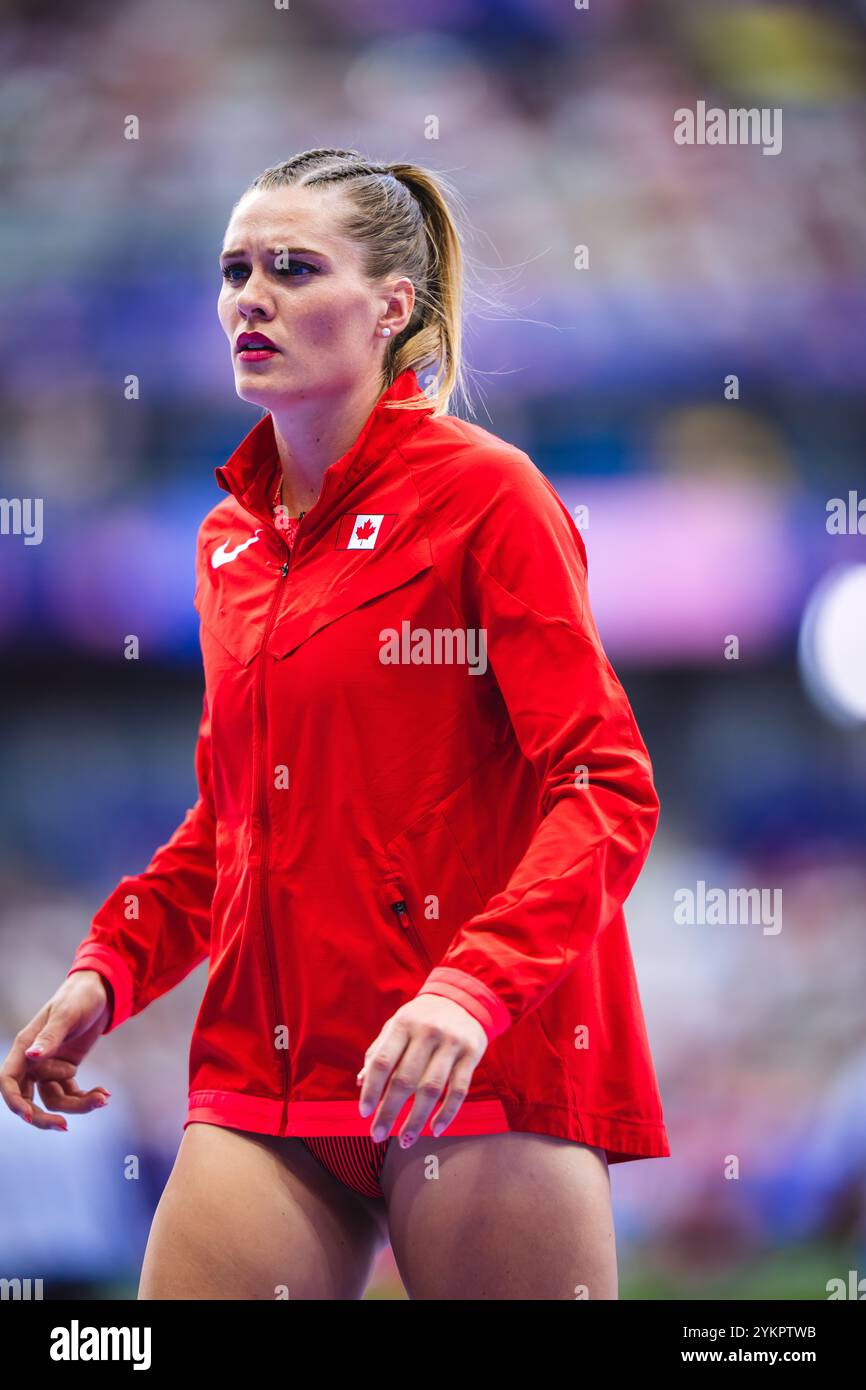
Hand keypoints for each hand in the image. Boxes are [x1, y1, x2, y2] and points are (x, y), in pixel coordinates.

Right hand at [0, 970, 112, 1130]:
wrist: (101, 992)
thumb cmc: (79, 997)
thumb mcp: (67, 1015)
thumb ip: (49, 1037)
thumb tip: (30, 1056)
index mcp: (24, 1047)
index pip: (8, 1081)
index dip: (15, 1102)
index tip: (29, 1117)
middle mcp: (33, 1061)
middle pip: (29, 1100)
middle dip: (45, 1116)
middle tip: (65, 1127)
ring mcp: (50, 1068)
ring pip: (55, 1100)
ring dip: (77, 1105)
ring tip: (103, 1098)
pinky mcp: (67, 1071)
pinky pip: (72, 1094)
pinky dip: (86, 1097)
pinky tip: (105, 1094)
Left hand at [357, 994, 487, 1147]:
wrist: (464, 998)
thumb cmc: (422, 1018)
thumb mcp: (397, 1025)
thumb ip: (379, 1052)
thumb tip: (360, 1083)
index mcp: (403, 1024)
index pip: (383, 1061)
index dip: (371, 1089)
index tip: (363, 1113)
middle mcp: (427, 1032)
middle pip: (405, 1080)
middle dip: (389, 1112)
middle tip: (377, 1136)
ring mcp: (451, 1043)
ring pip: (431, 1089)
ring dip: (416, 1120)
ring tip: (404, 1140)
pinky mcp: (472, 1054)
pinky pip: (459, 1090)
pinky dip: (447, 1113)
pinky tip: (436, 1130)